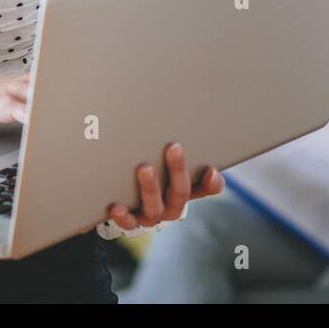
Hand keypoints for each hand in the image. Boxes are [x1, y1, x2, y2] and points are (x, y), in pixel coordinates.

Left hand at [106, 142, 223, 230]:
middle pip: (181, 192)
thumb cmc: (155, 170)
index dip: (212, 181)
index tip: (211, 169)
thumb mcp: (167, 157)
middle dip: (178, 169)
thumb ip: (174, 143)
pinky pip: (128, 223)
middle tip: (174, 147)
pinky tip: (116, 207)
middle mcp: (173, 205)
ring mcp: (153, 215)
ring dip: (151, 188)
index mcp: (188, 188)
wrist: (131, 200)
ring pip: (155, 208)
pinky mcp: (132, 220)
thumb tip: (181, 105)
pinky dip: (123, 216)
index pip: (209, 187)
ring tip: (145, 168)